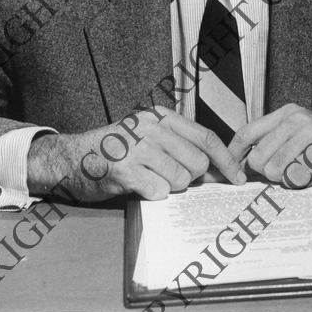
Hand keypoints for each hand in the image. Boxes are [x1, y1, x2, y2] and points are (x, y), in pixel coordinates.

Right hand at [27, 108, 245, 201]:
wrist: (73, 157)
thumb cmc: (117, 150)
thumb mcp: (150, 135)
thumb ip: (181, 145)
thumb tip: (218, 170)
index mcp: (162, 116)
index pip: (206, 138)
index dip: (226, 160)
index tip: (238, 177)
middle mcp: (152, 127)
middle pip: (197, 163)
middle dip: (190, 178)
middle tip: (169, 176)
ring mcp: (138, 147)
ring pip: (181, 179)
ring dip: (170, 187)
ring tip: (149, 178)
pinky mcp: (125, 170)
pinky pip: (159, 191)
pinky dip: (153, 194)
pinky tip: (138, 185)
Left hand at [227, 103, 311, 188]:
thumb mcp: (299, 137)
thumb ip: (273, 144)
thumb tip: (241, 164)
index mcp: (287, 113)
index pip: (247, 133)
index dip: (233, 155)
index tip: (229, 173)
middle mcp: (297, 119)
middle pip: (259, 158)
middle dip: (269, 174)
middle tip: (290, 172)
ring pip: (277, 171)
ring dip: (289, 179)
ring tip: (307, 171)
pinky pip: (299, 178)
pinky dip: (305, 183)